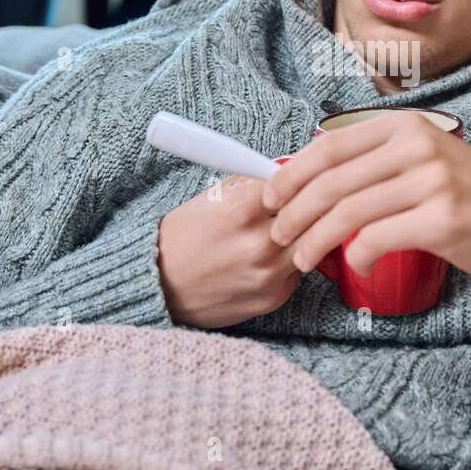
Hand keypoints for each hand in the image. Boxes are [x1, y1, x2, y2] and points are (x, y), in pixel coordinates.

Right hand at [158, 175, 300, 327]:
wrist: (159, 285)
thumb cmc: (183, 237)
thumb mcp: (210, 198)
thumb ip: (249, 185)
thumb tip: (281, 172)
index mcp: (241, 211)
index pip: (292, 185)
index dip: (294, 182)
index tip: (295, 182)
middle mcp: (259, 244)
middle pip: (310, 215)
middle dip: (306, 208)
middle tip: (300, 205)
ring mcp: (268, 274)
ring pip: (311, 244)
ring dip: (303, 235)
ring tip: (285, 230)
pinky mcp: (274, 297)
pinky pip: (299, 271)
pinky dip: (291, 261)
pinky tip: (272, 257)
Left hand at [261, 111, 470, 284]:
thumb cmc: (466, 197)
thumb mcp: (423, 160)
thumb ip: (376, 162)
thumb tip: (308, 180)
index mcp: (406, 126)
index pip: (330, 146)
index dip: (292, 172)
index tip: (270, 196)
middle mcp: (418, 146)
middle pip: (332, 180)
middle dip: (294, 211)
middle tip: (278, 234)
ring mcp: (432, 181)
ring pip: (347, 213)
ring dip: (314, 240)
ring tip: (303, 258)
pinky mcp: (442, 220)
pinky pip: (377, 239)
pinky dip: (356, 257)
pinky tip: (355, 266)